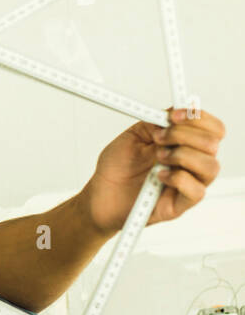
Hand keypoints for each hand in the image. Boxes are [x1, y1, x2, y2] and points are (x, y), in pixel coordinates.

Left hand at [80, 106, 225, 234]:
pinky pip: (197, 191)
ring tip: (158, 158)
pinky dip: (178, 179)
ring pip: (210, 166)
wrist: (101, 194)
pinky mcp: (182, 203)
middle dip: (183, 134)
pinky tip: (159, 176)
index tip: (173, 116)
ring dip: (182, 156)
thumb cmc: (118, 168)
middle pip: (213, 143)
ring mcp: (190, 183)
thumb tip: (176, 111)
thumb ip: (156, 121)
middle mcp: (192, 162)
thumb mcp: (134, 136)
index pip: (212, 128)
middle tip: (158, 138)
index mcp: (186, 143)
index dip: (198, 118)